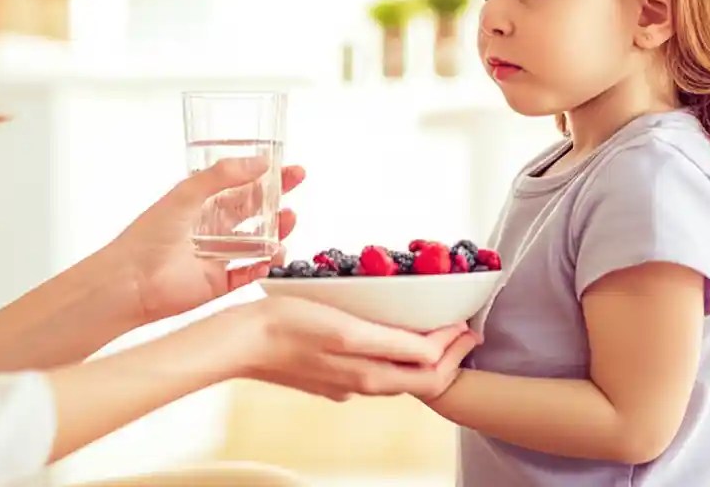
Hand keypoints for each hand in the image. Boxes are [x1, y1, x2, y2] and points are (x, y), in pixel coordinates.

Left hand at [111, 157, 305, 323]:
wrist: (132, 282)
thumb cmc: (148, 236)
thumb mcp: (186, 193)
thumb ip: (223, 176)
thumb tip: (259, 162)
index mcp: (202, 205)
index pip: (242, 187)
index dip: (267, 178)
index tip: (290, 169)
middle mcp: (213, 230)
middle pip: (255, 213)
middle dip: (278, 200)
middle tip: (297, 186)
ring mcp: (218, 257)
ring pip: (258, 244)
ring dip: (277, 233)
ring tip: (287, 221)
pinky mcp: (220, 284)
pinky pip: (249, 275)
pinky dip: (263, 267)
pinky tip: (270, 258)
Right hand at [228, 296, 481, 401]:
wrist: (239, 341)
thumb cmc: (288, 326)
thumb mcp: (349, 329)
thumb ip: (394, 343)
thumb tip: (436, 349)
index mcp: (370, 376)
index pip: (431, 373)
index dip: (456, 350)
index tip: (470, 325)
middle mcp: (360, 385)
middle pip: (418, 380)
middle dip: (447, 357)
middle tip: (463, 331)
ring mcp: (343, 384)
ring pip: (395, 376)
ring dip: (421, 356)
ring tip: (435, 331)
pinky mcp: (327, 377)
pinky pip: (372, 370)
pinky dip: (393, 355)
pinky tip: (388, 336)